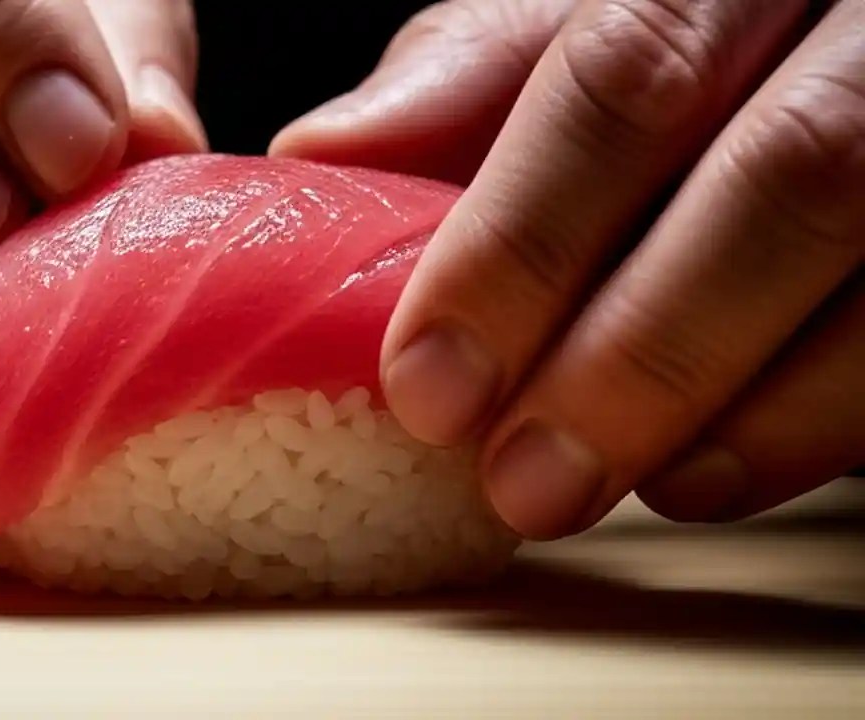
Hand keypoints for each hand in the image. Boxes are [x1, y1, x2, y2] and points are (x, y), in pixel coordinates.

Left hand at [274, 0, 863, 536]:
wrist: (833, 54)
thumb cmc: (685, 50)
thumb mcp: (571, 31)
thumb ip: (468, 84)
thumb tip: (317, 152)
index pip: (629, 76)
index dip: (524, 239)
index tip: (430, 380)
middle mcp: (859, 27)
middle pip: (788, 176)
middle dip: (641, 350)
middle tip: (525, 478)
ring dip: (747, 405)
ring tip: (626, 488)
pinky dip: (824, 421)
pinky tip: (720, 469)